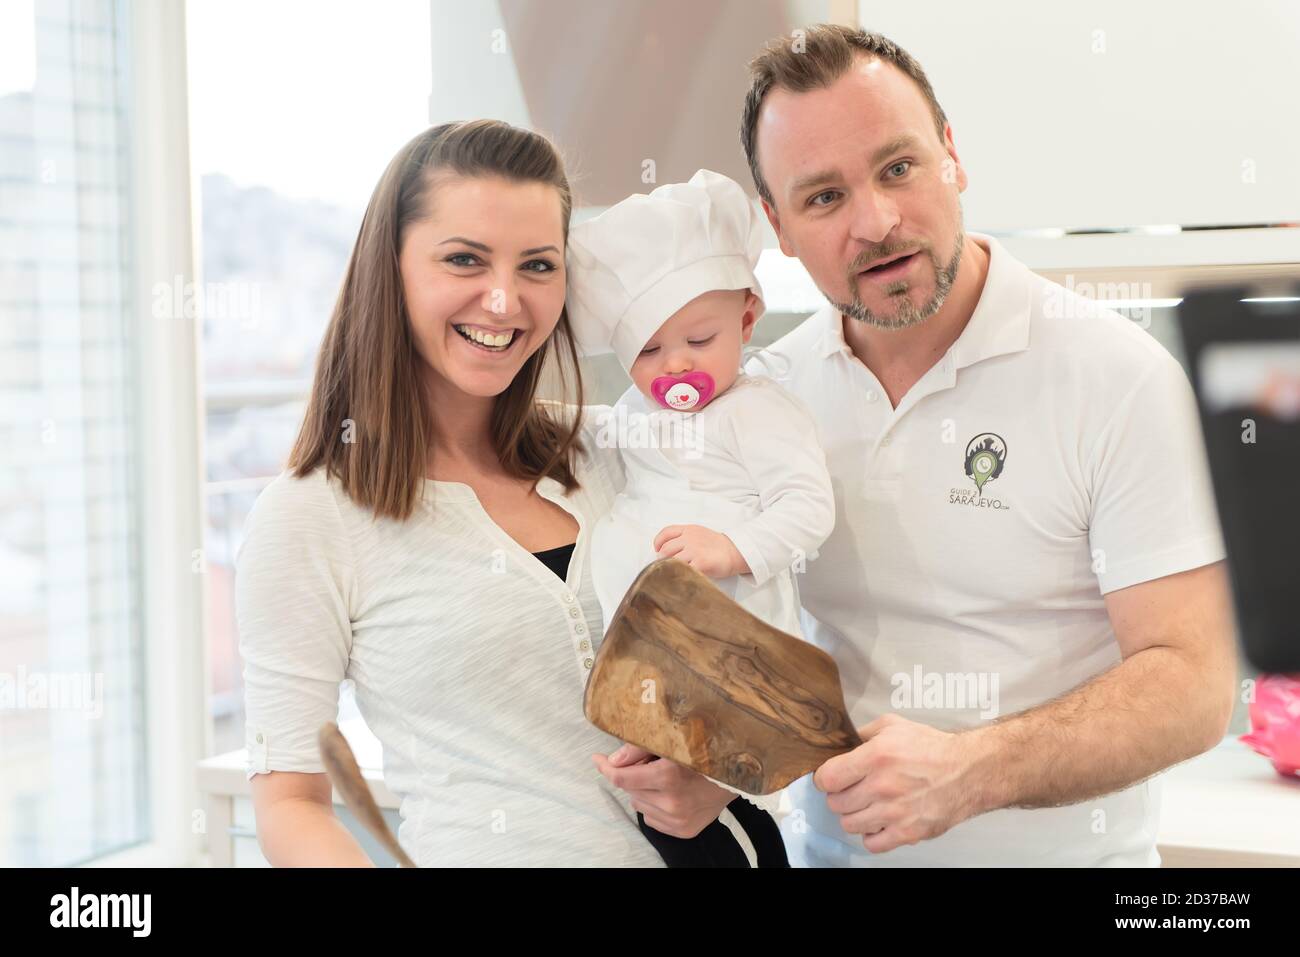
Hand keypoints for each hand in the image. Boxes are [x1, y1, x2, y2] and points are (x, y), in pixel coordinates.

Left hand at [592, 743, 733, 837]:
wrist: (738, 774)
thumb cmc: (705, 750)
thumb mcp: (673, 740)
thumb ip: (638, 749)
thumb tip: (612, 762)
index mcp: (670, 775)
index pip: (622, 778)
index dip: (606, 767)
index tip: (598, 759)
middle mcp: (673, 801)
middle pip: (630, 790)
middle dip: (633, 775)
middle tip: (651, 762)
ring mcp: (679, 820)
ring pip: (639, 804)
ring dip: (643, 791)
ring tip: (664, 779)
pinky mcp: (684, 830)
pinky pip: (651, 818)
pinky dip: (654, 805)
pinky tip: (670, 794)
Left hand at [652, 524, 747, 578]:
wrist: (735, 551)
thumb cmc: (716, 545)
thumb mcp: (699, 533)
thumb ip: (683, 538)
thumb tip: (665, 550)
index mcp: (688, 530)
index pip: (666, 533)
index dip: (658, 542)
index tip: (657, 551)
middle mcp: (689, 538)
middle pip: (665, 549)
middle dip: (663, 560)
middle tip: (667, 566)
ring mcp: (694, 551)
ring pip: (672, 561)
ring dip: (671, 568)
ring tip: (675, 573)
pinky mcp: (700, 563)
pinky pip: (684, 571)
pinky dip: (681, 575)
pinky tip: (683, 577)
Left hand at [813, 713, 987, 853]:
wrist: (968, 771)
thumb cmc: (932, 748)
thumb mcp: (894, 726)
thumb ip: (863, 732)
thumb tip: (840, 742)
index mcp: (876, 756)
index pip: (828, 778)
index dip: (824, 779)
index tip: (829, 779)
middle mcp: (883, 786)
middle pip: (836, 803)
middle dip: (840, 796)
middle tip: (851, 791)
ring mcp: (895, 812)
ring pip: (849, 824)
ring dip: (854, 815)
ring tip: (866, 806)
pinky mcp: (908, 833)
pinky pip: (872, 843)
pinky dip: (871, 835)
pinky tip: (879, 822)